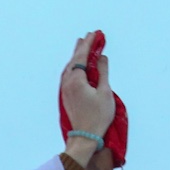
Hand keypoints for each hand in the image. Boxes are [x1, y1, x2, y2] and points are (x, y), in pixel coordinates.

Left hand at [59, 31, 119, 162]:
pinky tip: (77, 65)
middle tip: (89, 36)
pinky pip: (69, 75)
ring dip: (77, 56)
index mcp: (76, 80)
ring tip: (82, 45)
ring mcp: (65, 90)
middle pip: (74, 60)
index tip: (94, 34)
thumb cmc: (98, 116)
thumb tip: (101, 57)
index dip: (88, 44)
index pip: (82, 56)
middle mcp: (67, 83)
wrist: (85, 136)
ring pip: (70, 67)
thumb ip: (102, 72)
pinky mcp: (66, 95)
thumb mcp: (105, 92)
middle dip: (82, 47)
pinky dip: (74, 66)